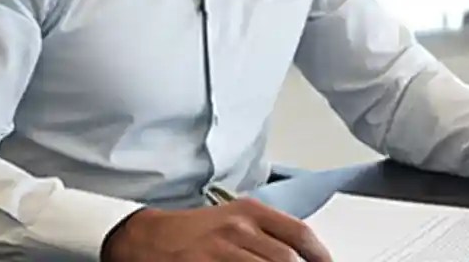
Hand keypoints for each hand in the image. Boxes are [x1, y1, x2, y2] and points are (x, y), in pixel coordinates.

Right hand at [101, 198, 331, 261]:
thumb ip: (268, 234)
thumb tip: (301, 256)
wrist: (149, 237)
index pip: (299, 234)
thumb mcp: (234, 220)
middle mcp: (237, 228)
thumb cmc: (197, 231)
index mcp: (250, 212)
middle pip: (285, 260)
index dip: (320, 255)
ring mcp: (218, 250)